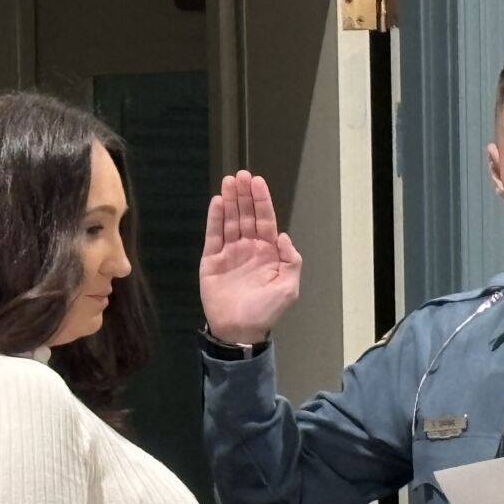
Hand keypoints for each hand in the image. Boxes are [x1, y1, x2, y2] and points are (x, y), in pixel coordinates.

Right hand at [200, 170, 301, 345]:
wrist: (239, 329)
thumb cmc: (266, 310)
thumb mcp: (288, 288)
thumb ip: (291, 260)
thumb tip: (285, 236)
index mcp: (268, 253)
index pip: (265, 221)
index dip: (261, 201)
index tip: (257, 181)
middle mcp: (248, 248)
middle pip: (246, 216)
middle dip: (244, 195)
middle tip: (241, 174)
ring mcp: (229, 253)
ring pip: (230, 221)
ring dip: (230, 201)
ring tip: (228, 181)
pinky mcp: (212, 260)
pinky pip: (213, 235)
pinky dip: (215, 218)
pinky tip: (217, 202)